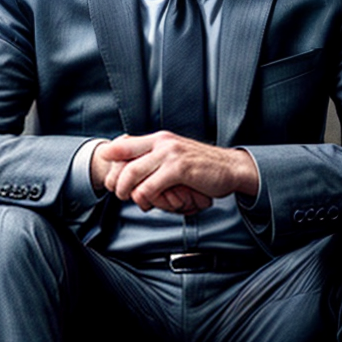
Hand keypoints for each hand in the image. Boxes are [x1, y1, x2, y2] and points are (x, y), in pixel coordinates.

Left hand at [91, 132, 258, 213]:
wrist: (232, 168)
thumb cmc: (205, 166)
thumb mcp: (177, 154)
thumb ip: (157, 156)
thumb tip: (134, 168)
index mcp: (160, 138)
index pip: (123, 143)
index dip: (110, 159)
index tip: (109, 176)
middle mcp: (162, 142)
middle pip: (122, 160)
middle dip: (115, 181)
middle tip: (118, 193)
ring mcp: (170, 154)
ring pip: (132, 174)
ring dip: (127, 192)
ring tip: (133, 200)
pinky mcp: (178, 169)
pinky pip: (149, 187)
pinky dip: (144, 199)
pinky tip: (149, 204)